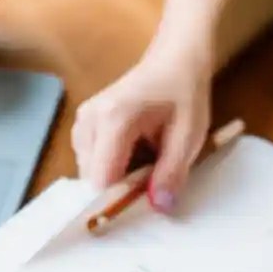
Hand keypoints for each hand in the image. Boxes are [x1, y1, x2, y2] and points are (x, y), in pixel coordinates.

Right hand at [72, 43, 212, 211]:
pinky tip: (137, 157)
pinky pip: (93, 162)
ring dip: (118, 180)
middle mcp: (89, 120)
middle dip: (120, 192)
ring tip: (148, 166)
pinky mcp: (85, 126)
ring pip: (92, 173)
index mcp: (114, 119)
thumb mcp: (189, 135)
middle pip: (93, 179)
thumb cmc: (184, 91)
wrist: (175, 58)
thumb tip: (159, 206)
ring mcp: (83, 122)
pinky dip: (114, 168)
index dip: (117, 203)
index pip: (101, 179)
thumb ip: (172, 173)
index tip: (140, 213)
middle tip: (153, 186)